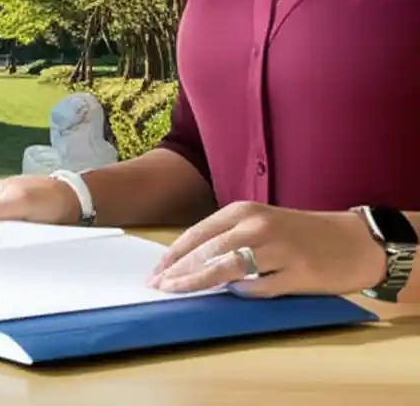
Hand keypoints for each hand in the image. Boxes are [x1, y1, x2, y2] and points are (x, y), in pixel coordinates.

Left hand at [148, 201, 385, 297]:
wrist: (353, 241)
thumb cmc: (299, 233)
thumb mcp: (260, 222)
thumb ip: (227, 237)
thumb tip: (186, 261)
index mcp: (244, 212)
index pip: (198, 234)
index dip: (173, 255)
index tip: (155, 272)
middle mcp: (258, 227)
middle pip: (207, 252)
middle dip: (178, 271)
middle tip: (158, 286)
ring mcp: (278, 250)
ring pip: (227, 268)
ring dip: (197, 283)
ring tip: (178, 293)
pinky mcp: (298, 273)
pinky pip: (260, 287)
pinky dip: (242, 293)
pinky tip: (230, 296)